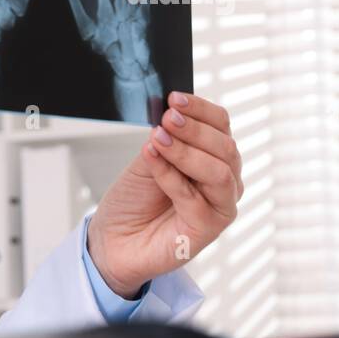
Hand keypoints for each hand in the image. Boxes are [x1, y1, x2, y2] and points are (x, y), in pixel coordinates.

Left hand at [87, 91, 243, 297]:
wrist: (113, 239)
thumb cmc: (134, 200)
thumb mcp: (147, 160)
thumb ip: (165, 140)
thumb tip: (172, 115)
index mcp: (213, 158)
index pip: (221, 126)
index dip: (201, 109)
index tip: (175, 98)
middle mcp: (224, 181)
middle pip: (225, 147)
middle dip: (194, 129)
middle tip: (167, 118)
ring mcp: (220, 206)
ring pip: (219, 172)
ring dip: (186, 151)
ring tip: (159, 138)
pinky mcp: (208, 230)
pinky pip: (195, 198)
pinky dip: (170, 175)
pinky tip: (152, 160)